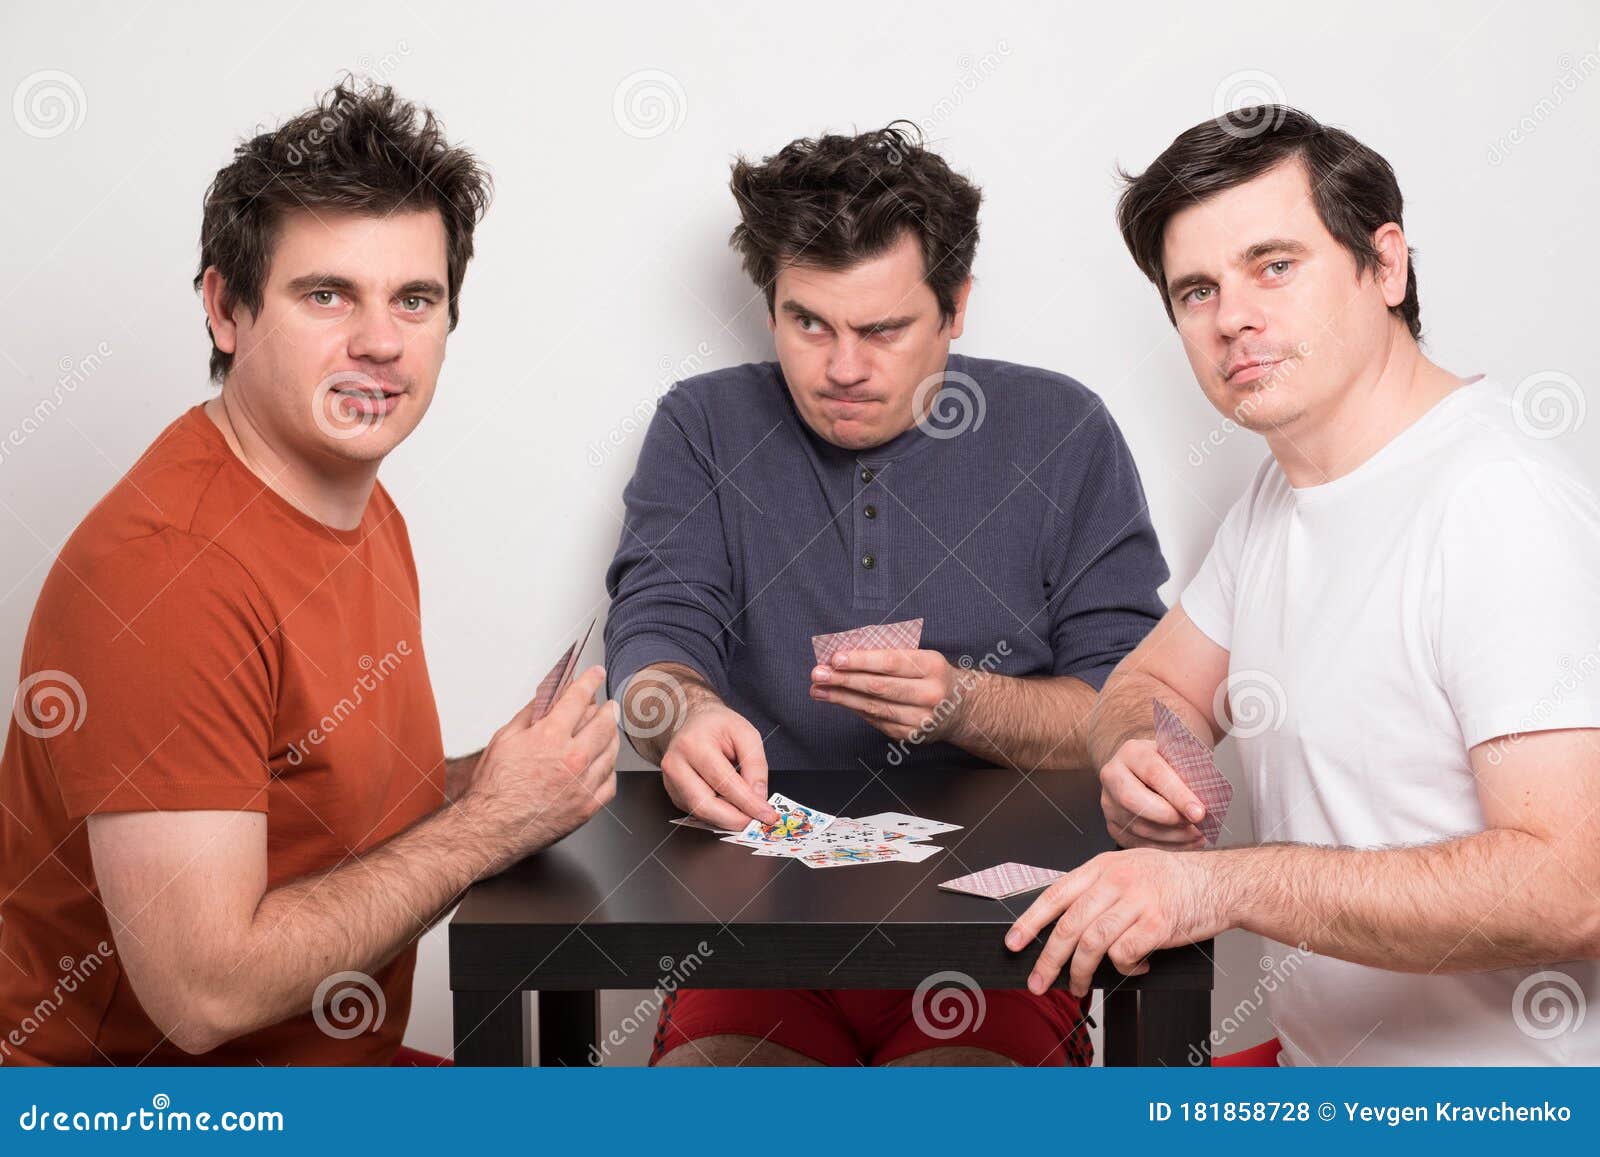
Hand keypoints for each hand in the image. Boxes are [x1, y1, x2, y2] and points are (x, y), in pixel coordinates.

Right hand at [458, 665, 620, 869]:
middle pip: (604, 722)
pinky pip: (610, 781)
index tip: (596, 674)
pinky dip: (609, 768)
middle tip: (607, 705)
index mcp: (551, 737)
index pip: (579, 698)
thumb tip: (547, 696)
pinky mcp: (588, 807)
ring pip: (612, 750)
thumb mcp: (505, 738)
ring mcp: (583, 784)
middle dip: (608, 708)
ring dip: (612, 735)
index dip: (590, 681)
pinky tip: (603, 763)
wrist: (493, 827)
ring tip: (606, 730)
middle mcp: (573, 759)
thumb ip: (531, 713)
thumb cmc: (494, 788)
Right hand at [660, 700, 777, 829]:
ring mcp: (671, 781)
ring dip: (727, 820)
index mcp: (693, 744)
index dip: (747, 802)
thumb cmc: (719, 725)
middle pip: (704, 804)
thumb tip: (758, 797)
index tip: (766, 814)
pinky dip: (717, 815)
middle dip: (734, 819)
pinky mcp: (674, 793)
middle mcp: (676, 764)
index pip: (723, 782)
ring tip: (748, 815)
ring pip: (699, 812)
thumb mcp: (747, 734)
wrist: (695, 722)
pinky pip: (697, 812)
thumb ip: (756, 765)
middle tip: (756, 822)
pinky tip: (732, 808)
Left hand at [809, 648, 962, 741]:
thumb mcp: (921, 657)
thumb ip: (889, 654)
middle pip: (879, 687)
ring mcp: (921, 719)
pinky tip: (839, 701)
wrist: (960, 707)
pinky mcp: (911, 735)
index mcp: (932, 666)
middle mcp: (930, 694)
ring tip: (818, 689)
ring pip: (874, 707)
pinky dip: (855, 709)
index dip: (861, 660)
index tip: (835, 658)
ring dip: (841, 698)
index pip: (891, 662)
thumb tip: (846, 656)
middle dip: (844, 680)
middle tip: (817, 674)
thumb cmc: (931, 675)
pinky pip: (876, 720)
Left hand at [1004, 848, 1232, 996]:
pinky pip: (1124, 954)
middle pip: (1069, 926)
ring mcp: (1136, 900)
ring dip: (1082, 972)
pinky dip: (1125, 968)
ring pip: (1092, 944)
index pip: (1055, 894)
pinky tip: (1135, 966)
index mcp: (1103, 866)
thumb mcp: (1129, 869)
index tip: (1013, 943)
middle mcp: (1116, 880)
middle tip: (1038, 981)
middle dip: (1048, 960)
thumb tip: (1065, 927)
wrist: (1220, 882)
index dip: (1030, 921)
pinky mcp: (1157, 923)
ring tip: (1082, 984)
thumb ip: (1098, 891)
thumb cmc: (1175, 880)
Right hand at [1099, 737, 1207, 849]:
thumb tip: (1207, 801)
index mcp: (1131, 752)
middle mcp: (1113, 776)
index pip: (1154, 773)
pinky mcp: (1113, 824)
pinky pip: (1138, 842)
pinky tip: (1186, 843)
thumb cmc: (1168, 764)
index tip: (1200, 812)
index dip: (1178, 795)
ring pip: (1139, 826)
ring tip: (1198, 836)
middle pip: (1134, 801)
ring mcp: (1109, 802)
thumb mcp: (1178, 758)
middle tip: (1198, 827)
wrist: (1146, 770)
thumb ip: (1188, 774)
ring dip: (1173, 836)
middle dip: (1170, 818)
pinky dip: (1166, 847)